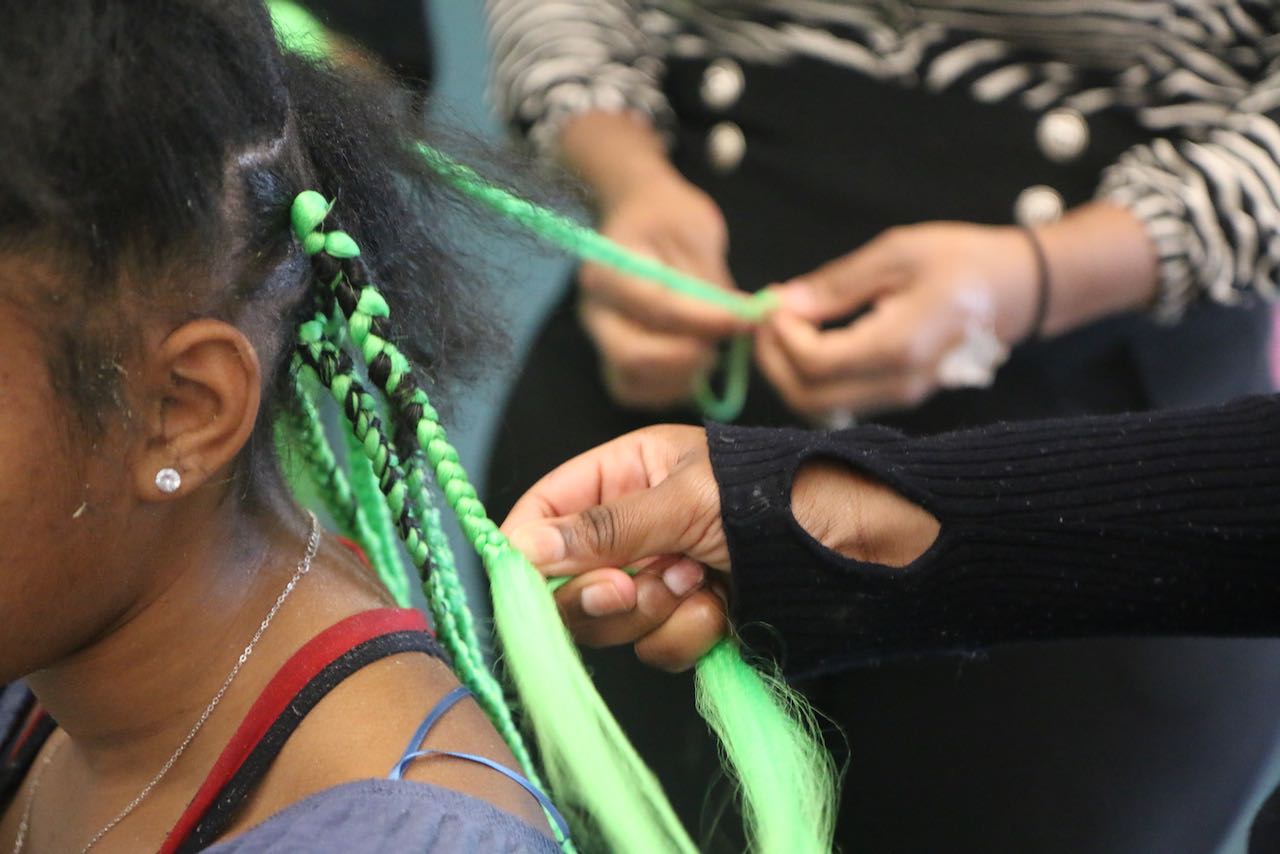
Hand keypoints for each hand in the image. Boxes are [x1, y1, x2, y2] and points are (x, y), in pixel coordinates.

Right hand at [501, 425, 938, 670]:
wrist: (866, 549)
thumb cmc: (782, 498)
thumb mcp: (686, 500)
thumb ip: (603, 528)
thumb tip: (522, 547)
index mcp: (626, 473)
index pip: (545, 510)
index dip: (526, 549)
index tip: (522, 584)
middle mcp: (636, 527)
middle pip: (569, 580)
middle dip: (603, 591)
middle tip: (636, 587)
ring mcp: (662, 578)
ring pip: (613, 623)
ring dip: (655, 612)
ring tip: (701, 582)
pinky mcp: (691, 622)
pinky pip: (657, 648)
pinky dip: (688, 635)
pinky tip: (721, 609)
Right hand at [558, 112, 748, 409]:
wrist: (638, 214)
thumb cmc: (667, 216)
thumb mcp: (695, 231)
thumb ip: (713, 281)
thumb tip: (745, 318)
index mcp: (607, 269)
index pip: (655, 305)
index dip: (703, 319)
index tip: (744, 319)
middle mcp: (596, 311)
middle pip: (631, 355)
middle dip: (686, 358)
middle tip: (722, 344)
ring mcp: (601, 339)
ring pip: (632, 381)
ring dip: (680, 378)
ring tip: (711, 352)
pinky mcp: (613, 359)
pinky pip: (635, 392)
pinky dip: (668, 391)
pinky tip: (695, 368)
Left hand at [756, 222, 1038, 420]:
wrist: (1018, 288)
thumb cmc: (962, 259)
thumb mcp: (897, 254)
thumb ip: (835, 284)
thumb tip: (781, 303)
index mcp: (900, 346)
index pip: (815, 362)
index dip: (780, 336)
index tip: (770, 302)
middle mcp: (899, 385)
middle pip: (809, 398)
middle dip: (773, 360)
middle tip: (765, 318)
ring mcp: (901, 397)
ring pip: (821, 407)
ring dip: (788, 371)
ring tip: (782, 326)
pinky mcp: (899, 396)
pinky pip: (840, 400)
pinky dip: (811, 376)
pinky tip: (808, 339)